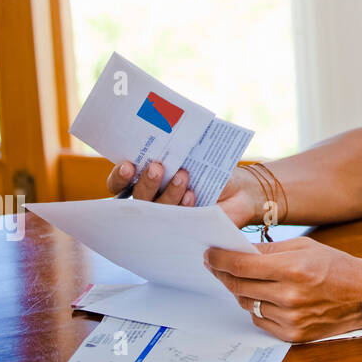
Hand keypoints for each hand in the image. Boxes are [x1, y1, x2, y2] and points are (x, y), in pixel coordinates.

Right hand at [105, 162, 262, 228]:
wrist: (241, 190)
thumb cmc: (212, 168)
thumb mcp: (194, 155)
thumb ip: (177, 151)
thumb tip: (165, 135)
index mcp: (148, 179)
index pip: (121, 182)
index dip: (119, 176)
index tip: (128, 164)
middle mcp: (153, 199)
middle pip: (138, 195)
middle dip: (146, 180)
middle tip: (157, 167)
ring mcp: (167, 215)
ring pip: (156, 209)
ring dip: (168, 192)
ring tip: (183, 176)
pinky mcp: (184, 227)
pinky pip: (176, 221)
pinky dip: (182, 206)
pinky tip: (192, 196)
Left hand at [204, 237, 361, 341]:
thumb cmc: (335, 265)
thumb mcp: (304, 246)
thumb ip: (269, 250)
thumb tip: (237, 251)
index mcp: (293, 268)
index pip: (242, 265)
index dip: (220, 259)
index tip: (209, 254)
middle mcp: (289, 295)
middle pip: (239, 285)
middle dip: (223, 273)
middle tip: (216, 265)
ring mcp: (290, 317)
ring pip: (246, 304)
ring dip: (241, 290)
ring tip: (245, 280)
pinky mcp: (292, 333)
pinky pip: (259, 320)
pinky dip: (257, 307)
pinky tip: (265, 296)